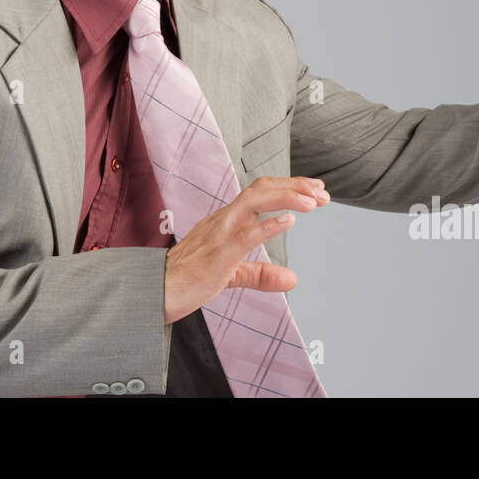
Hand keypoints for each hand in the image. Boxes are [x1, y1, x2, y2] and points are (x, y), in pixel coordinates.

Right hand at [163, 176, 329, 324]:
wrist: (155, 291)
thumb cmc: (187, 280)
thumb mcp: (231, 275)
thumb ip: (261, 275)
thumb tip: (292, 279)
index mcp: (226, 220)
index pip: (260, 192)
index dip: (289, 187)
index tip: (315, 191)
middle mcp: (223, 220)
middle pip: (261, 188)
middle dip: (295, 186)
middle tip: (323, 193)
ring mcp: (219, 234)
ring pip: (254, 202)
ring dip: (287, 197)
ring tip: (313, 201)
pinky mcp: (217, 253)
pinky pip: (245, 235)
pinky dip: (268, 225)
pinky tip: (289, 221)